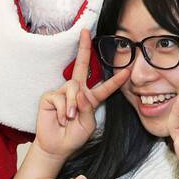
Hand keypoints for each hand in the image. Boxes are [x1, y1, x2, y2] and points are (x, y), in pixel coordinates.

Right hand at [33, 29, 130, 161]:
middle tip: (85, 32)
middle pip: (82, 66)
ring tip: (70, 118)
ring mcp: (63, 92)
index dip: (117, 80)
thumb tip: (80, 93)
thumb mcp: (88, 124)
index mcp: (90, 99)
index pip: (106, 87)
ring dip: (74, 105)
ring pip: (73, 87)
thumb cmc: (74, 137)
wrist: (57, 147)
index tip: (128, 71)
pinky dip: (63, 110)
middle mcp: (77, 91)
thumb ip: (87, 108)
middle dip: (84, 48)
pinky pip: (61, 97)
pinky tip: (61, 119)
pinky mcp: (50, 97)